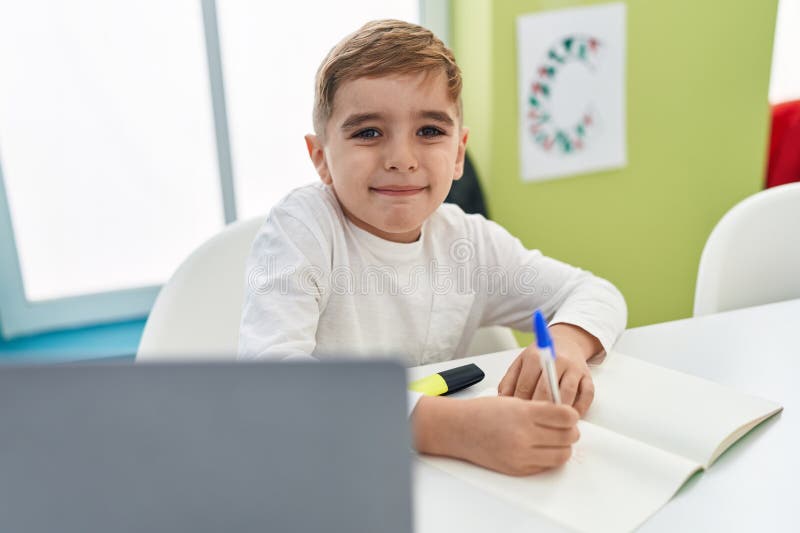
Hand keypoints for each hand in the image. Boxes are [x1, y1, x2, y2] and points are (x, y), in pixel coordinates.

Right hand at [413, 395, 578, 475]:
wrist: (459, 429)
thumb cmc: (483, 412)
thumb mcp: (513, 400)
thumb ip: (540, 408)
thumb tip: (566, 416)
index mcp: (524, 413)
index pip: (565, 416)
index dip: (571, 415)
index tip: (569, 414)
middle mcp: (523, 435)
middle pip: (568, 437)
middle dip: (570, 431)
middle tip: (564, 427)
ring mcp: (521, 455)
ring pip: (562, 455)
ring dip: (562, 447)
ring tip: (553, 439)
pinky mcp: (518, 469)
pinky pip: (546, 465)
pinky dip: (547, 457)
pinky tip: (538, 448)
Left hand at [497, 324, 598, 415]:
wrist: (566, 342)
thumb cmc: (540, 357)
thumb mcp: (520, 363)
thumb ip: (509, 381)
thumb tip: (502, 401)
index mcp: (536, 356)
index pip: (525, 384)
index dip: (520, 403)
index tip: (517, 416)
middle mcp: (557, 360)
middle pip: (546, 390)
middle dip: (538, 409)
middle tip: (532, 424)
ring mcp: (574, 368)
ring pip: (567, 393)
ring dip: (558, 411)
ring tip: (551, 423)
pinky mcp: (588, 376)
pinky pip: (587, 395)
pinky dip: (580, 408)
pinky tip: (570, 417)